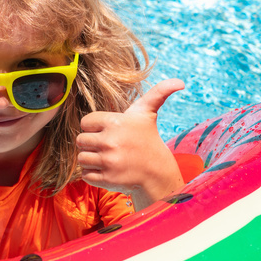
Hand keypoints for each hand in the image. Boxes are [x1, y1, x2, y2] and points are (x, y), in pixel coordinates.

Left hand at [76, 79, 185, 209]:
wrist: (157, 174)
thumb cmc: (148, 140)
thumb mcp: (148, 114)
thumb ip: (158, 93)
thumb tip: (179, 82)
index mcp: (115, 122)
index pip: (85, 122)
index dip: (94, 127)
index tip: (108, 132)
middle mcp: (110, 141)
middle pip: (80, 140)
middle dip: (91, 144)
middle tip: (108, 147)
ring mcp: (108, 161)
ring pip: (82, 158)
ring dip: (92, 160)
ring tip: (108, 159)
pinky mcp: (106, 179)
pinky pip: (86, 175)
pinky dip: (94, 175)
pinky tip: (109, 171)